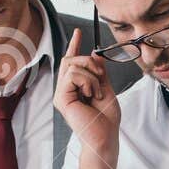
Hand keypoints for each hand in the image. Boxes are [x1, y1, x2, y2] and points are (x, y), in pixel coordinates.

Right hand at [54, 27, 120, 156]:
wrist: (105, 137)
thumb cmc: (106, 119)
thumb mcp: (106, 88)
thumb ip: (99, 72)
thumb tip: (95, 54)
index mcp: (75, 87)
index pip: (72, 62)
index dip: (74, 45)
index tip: (78, 31)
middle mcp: (65, 89)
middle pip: (71, 59)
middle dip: (89, 62)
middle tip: (101, 77)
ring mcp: (61, 94)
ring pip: (73, 66)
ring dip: (91, 77)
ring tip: (96, 94)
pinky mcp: (61, 98)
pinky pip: (73, 75)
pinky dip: (87, 82)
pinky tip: (91, 96)